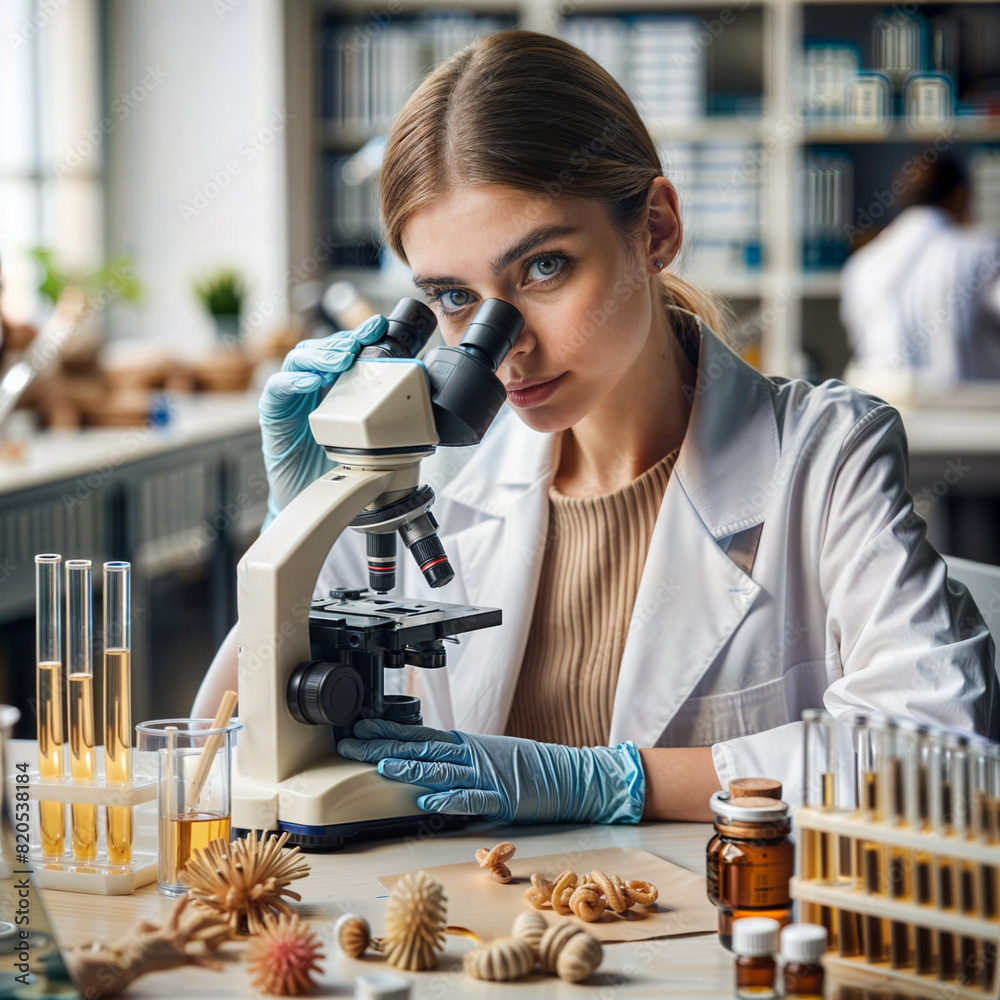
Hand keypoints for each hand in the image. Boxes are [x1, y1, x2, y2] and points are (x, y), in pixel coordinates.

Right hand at [259, 314, 386, 524]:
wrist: (312, 499)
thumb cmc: (338, 466)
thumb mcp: (368, 436)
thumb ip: (382, 414)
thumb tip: (418, 399)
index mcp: (333, 387)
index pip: (343, 352)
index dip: (360, 336)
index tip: (380, 326)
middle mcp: (310, 387)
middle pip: (320, 349)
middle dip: (341, 341)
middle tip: (361, 341)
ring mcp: (289, 398)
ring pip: (297, 362)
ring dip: (320, 356)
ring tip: (341, 358)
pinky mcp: (272, 415)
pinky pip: (276, 390)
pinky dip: (292, 382)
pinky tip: (310, 383)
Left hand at [337, 719, 644, 824]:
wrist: (567, 774)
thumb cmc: (524, 767)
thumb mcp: (485, 755)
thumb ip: (455, 758)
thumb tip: (420, 759)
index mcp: (464, 744)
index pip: (418, 734)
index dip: (387, 731)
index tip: (359, 727)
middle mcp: (470, 755)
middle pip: (420, 750)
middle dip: (383, 748)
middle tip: (352, 745)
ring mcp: (485, 775)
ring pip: (441, 771)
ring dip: (410, 771)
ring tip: (383, 769)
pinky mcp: (501, 797)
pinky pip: (472, 799)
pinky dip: (450, 800)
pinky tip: (430, 802)